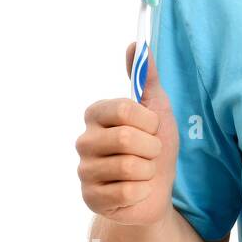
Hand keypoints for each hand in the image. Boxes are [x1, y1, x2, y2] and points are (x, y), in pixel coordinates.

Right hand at [76, 42, 178, 226]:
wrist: (156, 188)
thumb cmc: (155, 144)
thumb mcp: (157, 108)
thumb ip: (146, 78)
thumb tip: (136, 44)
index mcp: (97, 114)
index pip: (124, 109)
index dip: (149, 121)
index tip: (151, 127)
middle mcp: (84, 141)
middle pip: (126, 139)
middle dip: (152, 147)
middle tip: (150, 152)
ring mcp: (84, 171)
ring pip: (129, 167)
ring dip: (149, 170)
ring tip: (144, 171)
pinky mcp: (91, 198)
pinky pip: (127, 192)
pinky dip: (143, 191)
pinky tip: (137, 189)